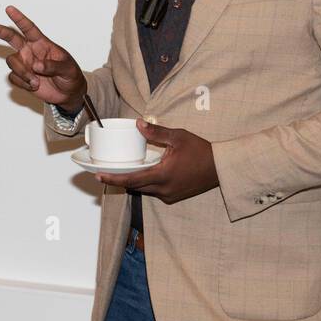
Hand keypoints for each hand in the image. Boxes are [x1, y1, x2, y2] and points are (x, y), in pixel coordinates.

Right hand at [0, 5, 86, 110]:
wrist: (68, 93)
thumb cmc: (70, 75)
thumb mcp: (67, 68)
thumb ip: (53, 65)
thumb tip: (36, 65)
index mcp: (42, 43)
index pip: (29, 28)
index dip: (19, 18)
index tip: (9, 9)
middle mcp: (30, 51)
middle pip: (11, 37)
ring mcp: (24, 64)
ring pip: (12, 62)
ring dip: (22, 73)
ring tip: (35, 81)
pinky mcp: (21, 77)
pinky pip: (13, 78)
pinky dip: (22, 83)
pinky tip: (34, 86)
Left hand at [95, 119, 219, 202]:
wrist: (221, 168)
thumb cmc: (201, 151)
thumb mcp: (178, 137)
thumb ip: (157, 132)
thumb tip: (138, 124)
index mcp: (162, 175)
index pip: (131, 179)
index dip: (113, 179)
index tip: (99, 176)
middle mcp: (163, 189)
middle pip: (135, 187)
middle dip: (119, 180)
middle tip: (105, 173)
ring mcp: (169, 195)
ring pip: (144, 190)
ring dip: (133, 182)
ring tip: (121, 172)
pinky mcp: (174, 196)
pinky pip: (154, 191)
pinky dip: (146, 184)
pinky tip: (143, 174)